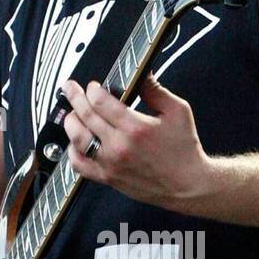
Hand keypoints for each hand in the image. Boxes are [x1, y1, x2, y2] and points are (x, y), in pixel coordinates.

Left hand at [61, 73, 209, 210]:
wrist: (187, 185)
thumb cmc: (184, 150)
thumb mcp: (177, 112)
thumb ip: (156, 90)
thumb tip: (142, 73)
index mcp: (136, 127)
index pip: (101, 101)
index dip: (92, 89)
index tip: (93, 86)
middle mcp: (119, 146)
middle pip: (85, 116)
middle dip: (75, 97)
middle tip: (71, 89)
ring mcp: (111, 163)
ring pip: (77, 138)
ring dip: (71, 122)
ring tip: (72, 113)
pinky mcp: (108, 178)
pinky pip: (80, 165)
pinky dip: (72, 152)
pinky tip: (75, 142)